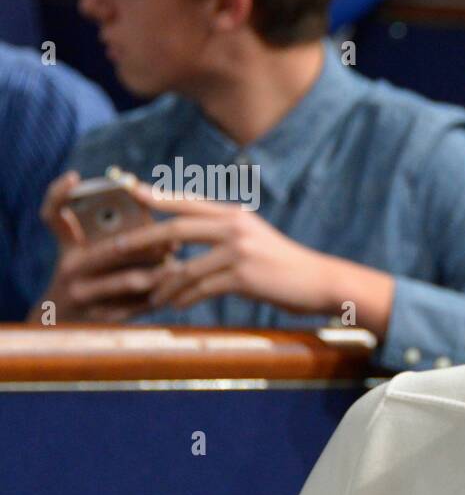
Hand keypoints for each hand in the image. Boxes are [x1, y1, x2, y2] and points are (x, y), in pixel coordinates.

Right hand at [28, 171, 176, 323]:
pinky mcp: (96, 318)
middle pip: (111, 249)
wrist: (66, 328)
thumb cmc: (91, 282)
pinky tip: (170, 295)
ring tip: (177, 267)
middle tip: (172, 241)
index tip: (73, 176)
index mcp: (69, 246)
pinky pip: (134, 307)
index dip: (58, 194)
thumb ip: (118, 238)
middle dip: (146, 244)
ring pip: (126, 280)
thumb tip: (166, 233)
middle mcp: (69, 266)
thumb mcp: (92, 257)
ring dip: (157, 273)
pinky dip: (154, 299)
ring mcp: (79, 293)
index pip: (53, 215)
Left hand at [124, 184, 336, 314]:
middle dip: (141, 239)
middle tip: (114, 249)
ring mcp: (239, 251)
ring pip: (186, 267)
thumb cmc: (286, 265)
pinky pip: (202, 289)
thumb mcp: (257, 239)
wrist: (320, 281)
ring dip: (164, 285)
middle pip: (177, 228)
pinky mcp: (243, 277)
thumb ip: (227, 234)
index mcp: (236, 215)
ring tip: (150, 296)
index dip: (156, 194)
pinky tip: (174, 305)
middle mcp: (235, 227)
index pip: (188, 201)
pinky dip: (184, 298)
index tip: (128, 188)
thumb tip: (193, 236)